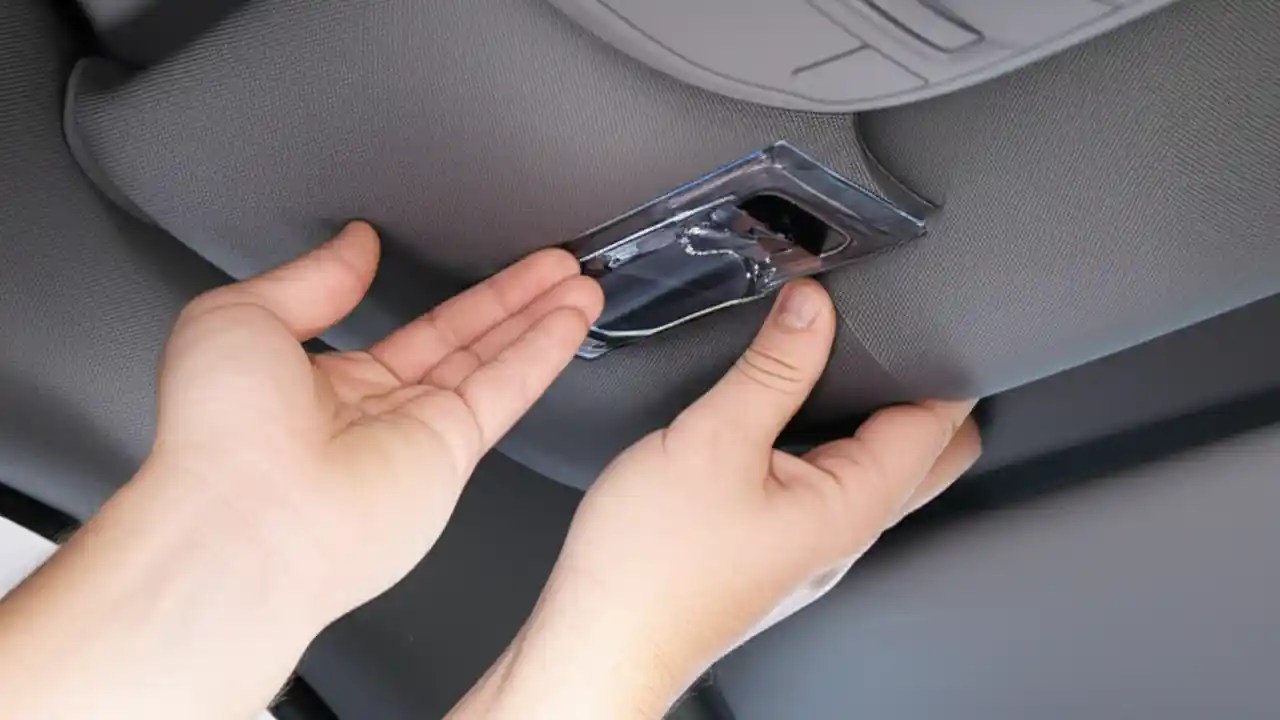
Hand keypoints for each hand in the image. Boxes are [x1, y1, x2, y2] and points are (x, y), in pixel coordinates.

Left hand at [149, 221, 601, 620]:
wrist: (244, 520)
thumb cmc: (218, 435)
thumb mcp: (241, 316)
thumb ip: (312, 277)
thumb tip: (353, 244)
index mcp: (322, 383)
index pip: (404, 328)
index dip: (446, 291)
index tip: (475, 255)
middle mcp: (375, 412)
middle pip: (461, 341)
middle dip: (510, 301)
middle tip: (552, 265)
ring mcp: (416, 435)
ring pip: (492, 362)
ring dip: (539, 320)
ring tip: (578, 282)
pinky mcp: (450, 454)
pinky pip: (505, 391)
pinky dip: (542, 352)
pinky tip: (570, 317)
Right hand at [468, 279, 978, 718]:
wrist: (603, 640)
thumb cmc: (652, 565)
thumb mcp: (714, 439)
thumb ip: (773, 367)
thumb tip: (813, 306)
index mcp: (853, 504)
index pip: (940, 422)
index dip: (939, 361)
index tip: (914, 313)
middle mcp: (846, 529)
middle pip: (926, 452)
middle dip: (920, 392)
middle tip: (881, 337)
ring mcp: (814, 542)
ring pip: (874, 467)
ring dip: (868, 414)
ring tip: (830, 363)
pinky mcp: (777, 546)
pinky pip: (827, 483)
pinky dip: (825, 439)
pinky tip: (780, 418)